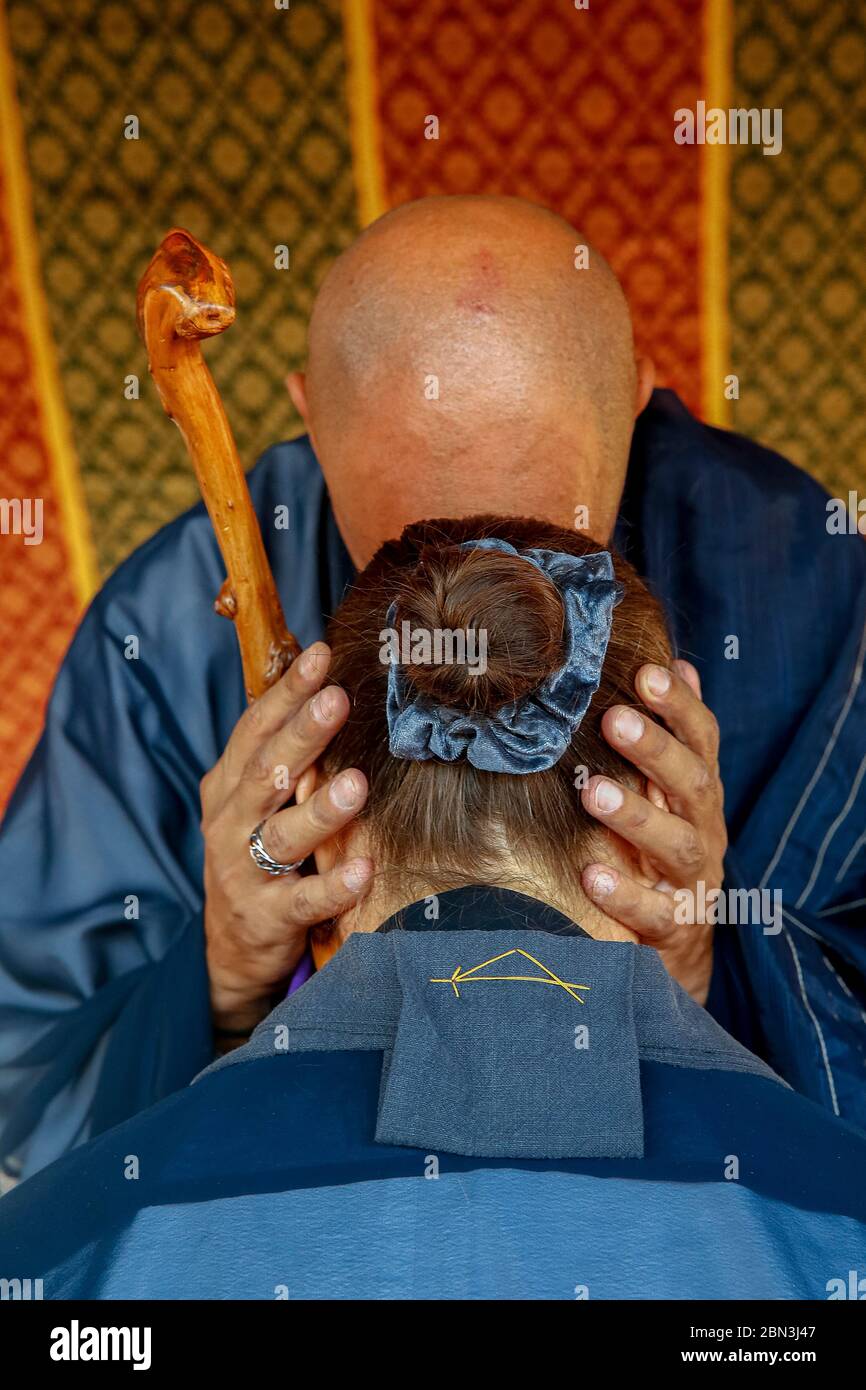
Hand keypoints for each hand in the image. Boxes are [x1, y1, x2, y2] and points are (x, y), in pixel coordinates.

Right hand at [200, 642, 372, 1033]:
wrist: (228, 950)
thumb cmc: (255, 856)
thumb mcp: (256, 802)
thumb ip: (282, 755)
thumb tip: (326, 685)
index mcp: (228, 786)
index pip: (255, 729)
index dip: (286, 692)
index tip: (321, 655)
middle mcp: (229, 823)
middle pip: (266, 772)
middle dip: (302, 734)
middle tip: (338, 700)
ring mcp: (243, 872)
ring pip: (282, 835)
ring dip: (320, 809)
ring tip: (358, 785)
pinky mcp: (265, 918)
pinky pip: (302, 900)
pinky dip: (333, 886)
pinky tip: (364, 870)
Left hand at [580, 660, 725, 1004]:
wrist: (675, 945)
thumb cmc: (660, 849)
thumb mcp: (669, 790)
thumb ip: (673, 732)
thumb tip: (676, 661)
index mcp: (700, 791)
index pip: (701, 739)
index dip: (678, 706)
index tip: (645, 673)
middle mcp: (705, 830)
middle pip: (692, 784)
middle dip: (656, 751)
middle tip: (615, 721)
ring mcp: (692, 880)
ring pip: (677, 845)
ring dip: (636, 817)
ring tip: (593, 792)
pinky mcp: (674, 929)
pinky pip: (654, 912)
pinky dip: (625, 895)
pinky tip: (592, 876)